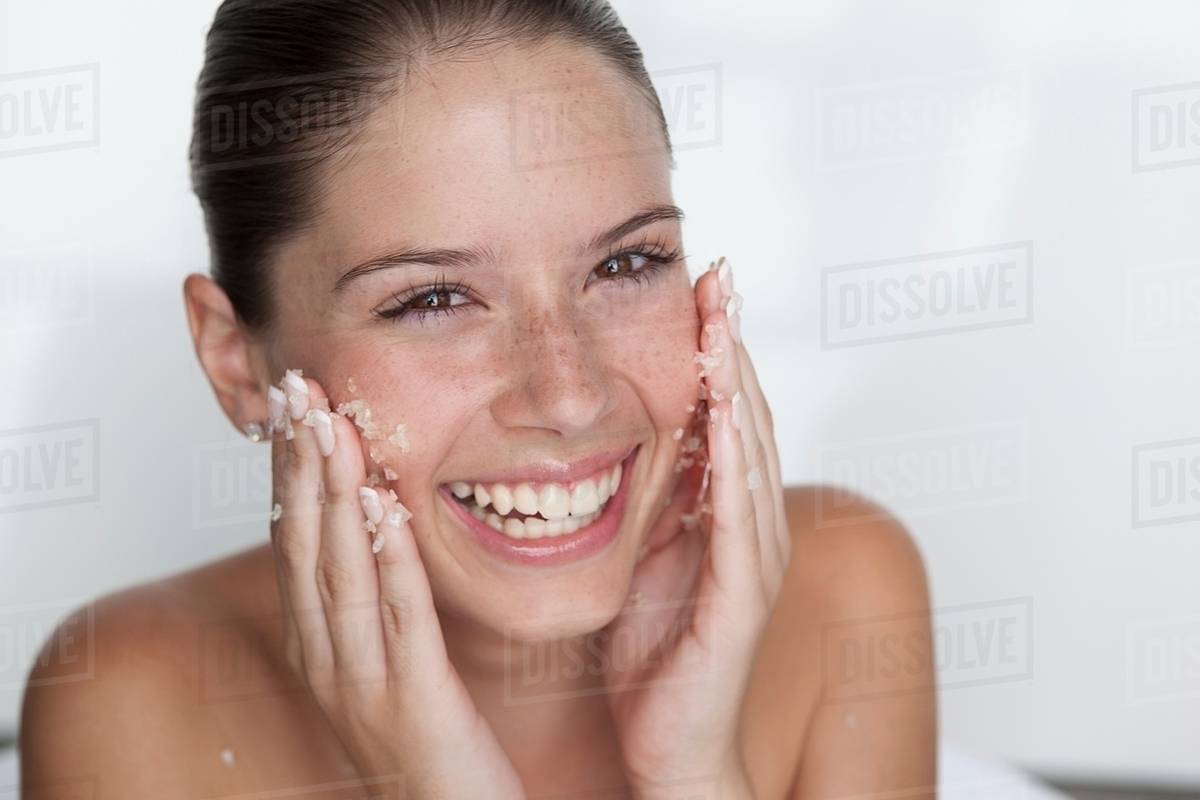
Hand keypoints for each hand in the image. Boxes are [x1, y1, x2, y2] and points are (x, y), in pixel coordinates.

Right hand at [267, 372, 523, 798]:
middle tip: (297, 389)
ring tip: (330, 426)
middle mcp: (329, 659)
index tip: (292, 404)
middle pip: (305, 545)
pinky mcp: (415, 702)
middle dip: (299, 463)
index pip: (294, 541)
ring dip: (335, 495)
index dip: (289, 470)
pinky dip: (390, 560)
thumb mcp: (385, 662)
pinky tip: (387, 509)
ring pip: (341, 574)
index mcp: (320, 645)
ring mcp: (365, 682)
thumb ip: (373, 598)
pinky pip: (401, 619)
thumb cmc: (425, 740)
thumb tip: (370, 521)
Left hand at [602, 259, 790, 799]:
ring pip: (749, 447)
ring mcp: (757, 554)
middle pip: (746, 413)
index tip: (700, 286)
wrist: (668, 741)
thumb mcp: (642, 552)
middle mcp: (755, 522)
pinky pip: (738, 509)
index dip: (717, 349)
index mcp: (729, 510)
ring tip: (720, 316)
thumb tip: (627, 434)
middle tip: (719, 275)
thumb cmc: (653, 653)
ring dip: (736, 380)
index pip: (726, 412)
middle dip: (733, 342)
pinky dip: (731, 454)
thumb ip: (650, 496)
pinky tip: (720, 407)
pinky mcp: (744, 591)